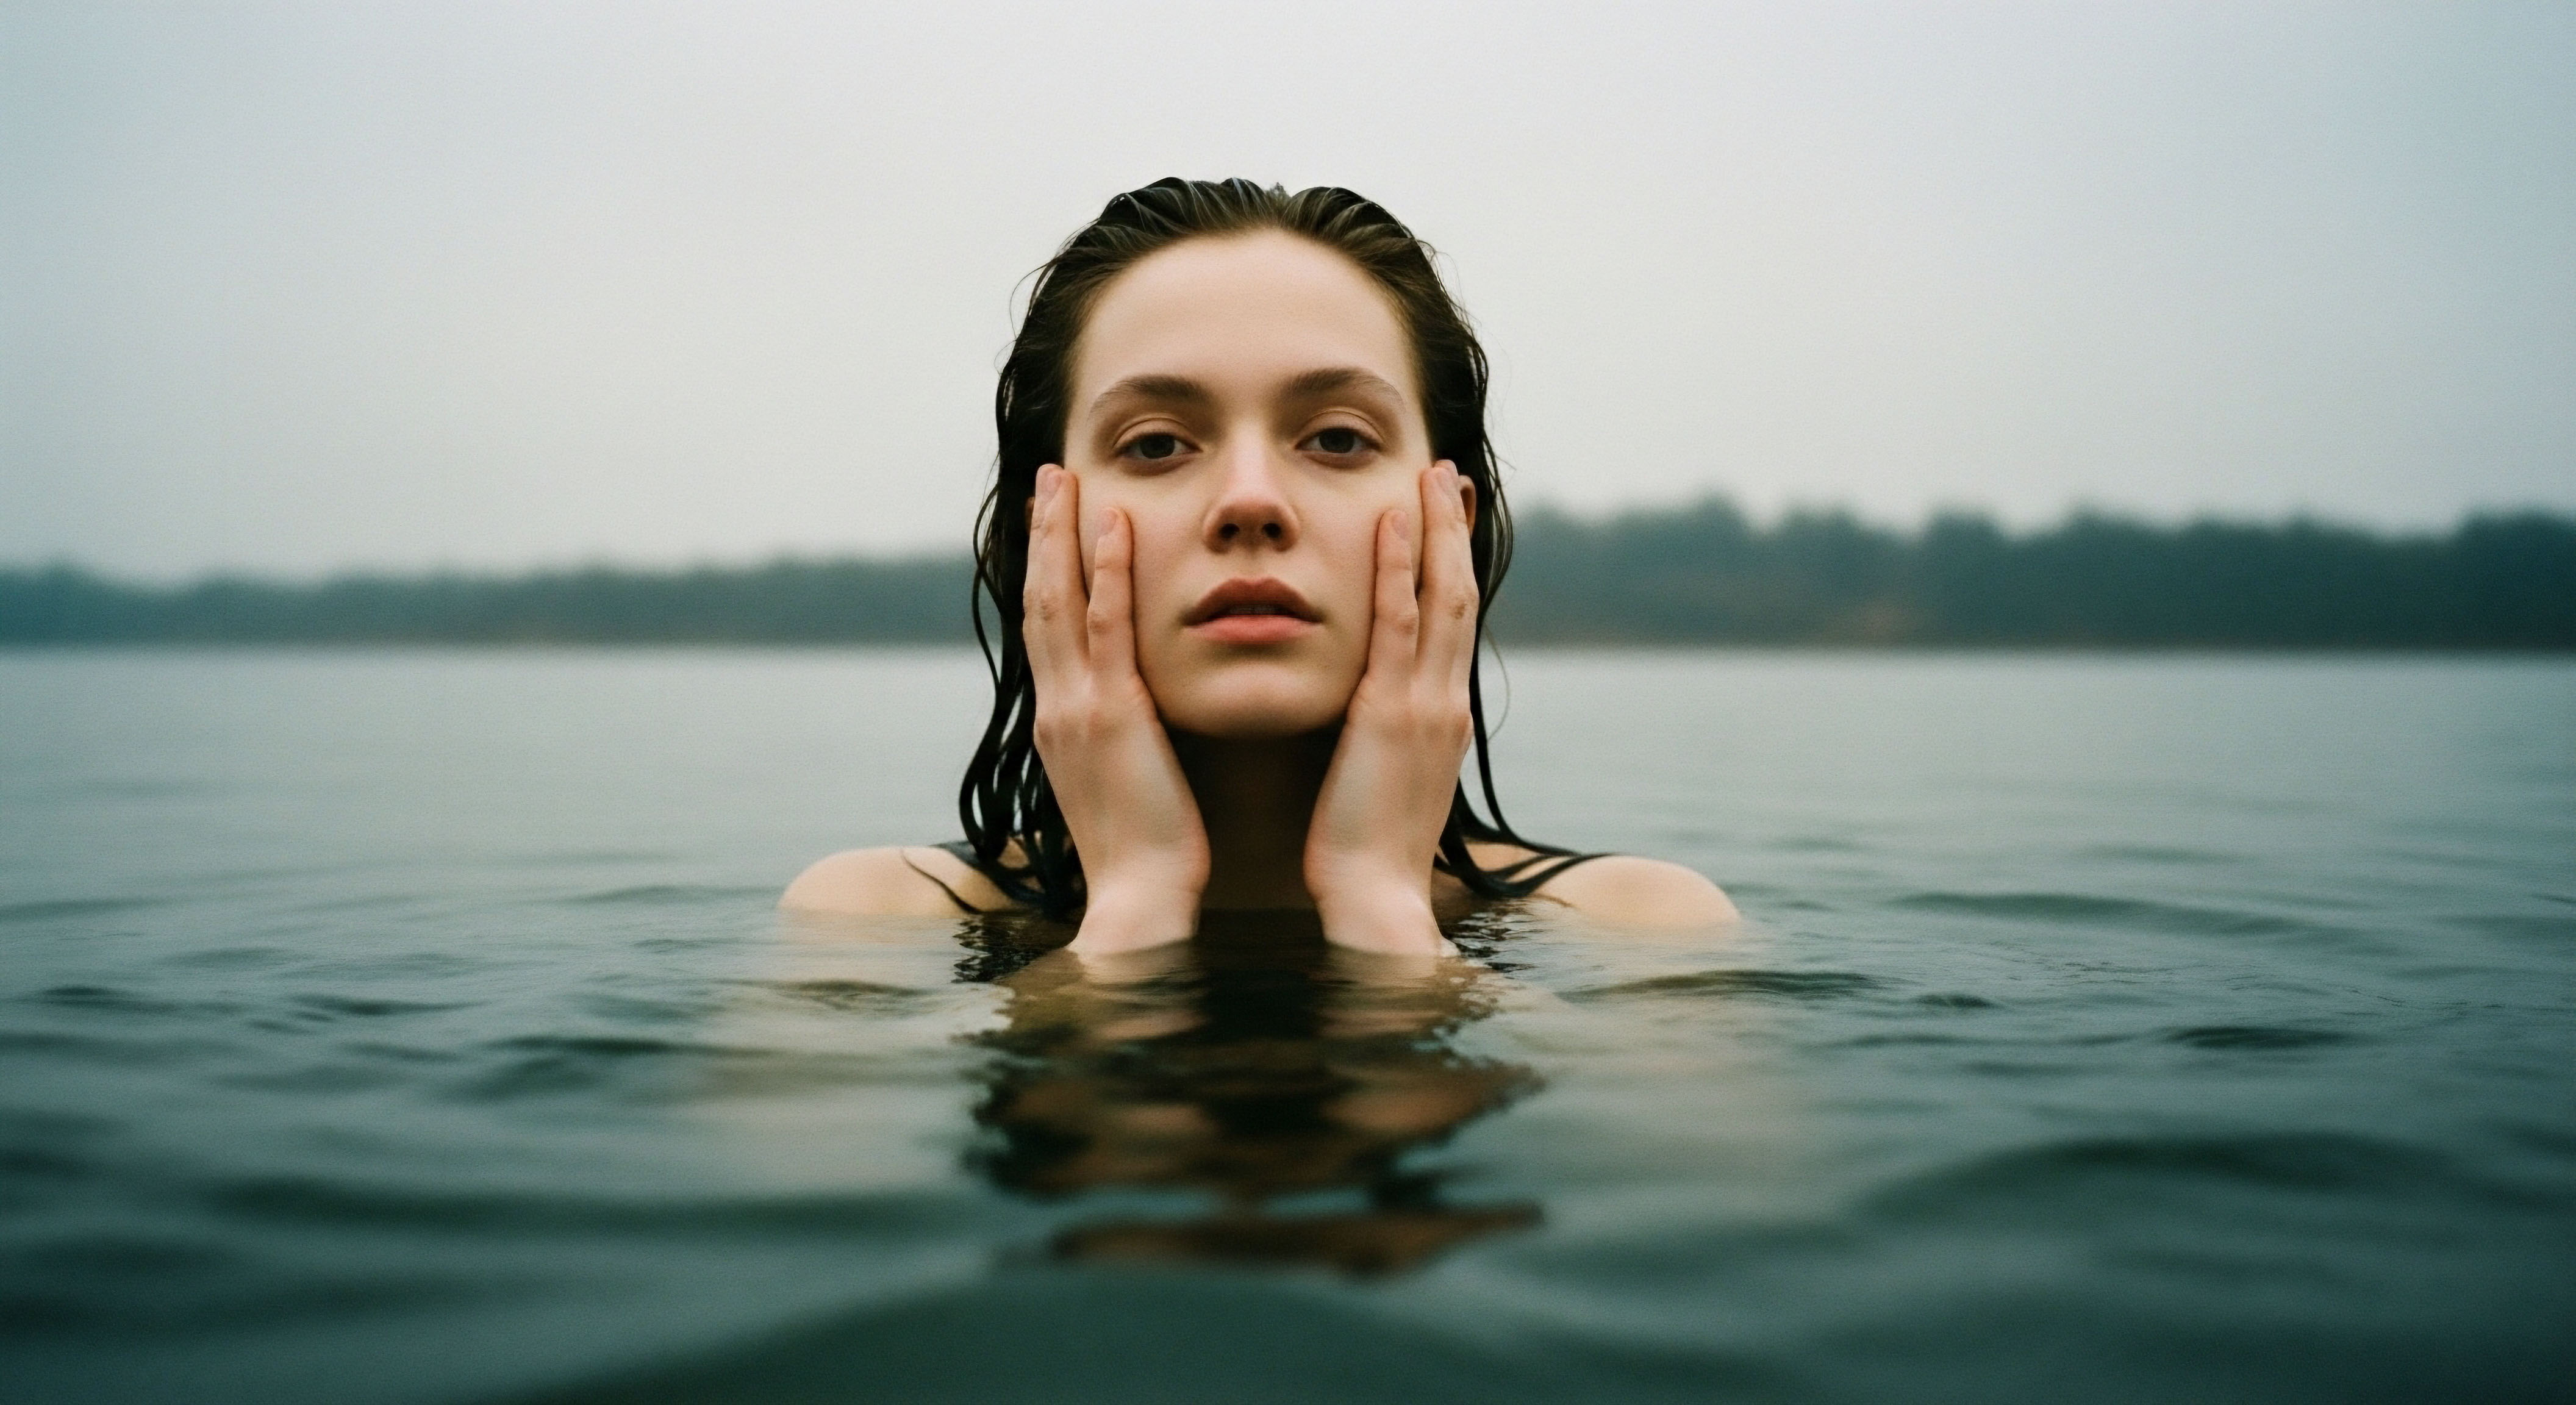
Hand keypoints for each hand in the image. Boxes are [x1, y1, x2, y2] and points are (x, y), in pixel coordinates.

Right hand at [1023, 465, 1208, 954]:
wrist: (1141, 901)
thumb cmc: (1150, 852)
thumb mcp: (1126, 782)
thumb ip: (1123, 738)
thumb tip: (1135, 712)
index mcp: (1062, 722)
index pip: (1047, 628)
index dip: (1046, 569)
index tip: (1051, 519)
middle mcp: (1058, 707)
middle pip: (1039, 600)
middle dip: (1041, 535)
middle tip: (1046, 477)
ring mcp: (1078, 710)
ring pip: (1060, 601)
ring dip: (1060, 534)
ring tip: (1064, 479)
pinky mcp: (1113, 718)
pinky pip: (1106, 629)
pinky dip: (1106, 573)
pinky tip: (1113, 524)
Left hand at [1303, 461, 1477, 954]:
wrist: (1374, 902)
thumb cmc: (1365, 853)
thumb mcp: (1382, 783)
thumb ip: (1382, 740)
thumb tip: (1371, 716)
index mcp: (1440, 717)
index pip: (1451, 624)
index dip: (1449, 566)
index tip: (1444, 516)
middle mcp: (1443, 702)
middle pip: (1458, 595)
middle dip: (1453, 532)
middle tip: (1446, 475)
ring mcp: (1424, 706)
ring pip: (1439, 597)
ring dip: (1435, 531)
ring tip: (1429, 475)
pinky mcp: (1391, 715)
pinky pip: (1398, 626)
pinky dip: (1397, 570)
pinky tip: (1391, 522)